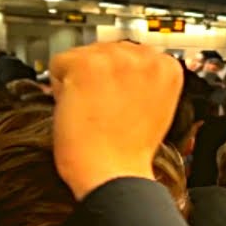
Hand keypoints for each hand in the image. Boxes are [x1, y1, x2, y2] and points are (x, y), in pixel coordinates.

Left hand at [50, 41, 183, 198]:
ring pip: (81, 56)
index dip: (118, 79)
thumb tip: (123, 71)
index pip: (131, 53)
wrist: (115, 175)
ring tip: (94, 111)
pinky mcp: (87, 65)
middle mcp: (145, 57)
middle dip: (99, 77)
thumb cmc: (130, 154)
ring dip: (79, 82)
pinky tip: (78, 110)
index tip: (119, 98)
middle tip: (104, 110)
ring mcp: (115, 59)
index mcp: (167, 67)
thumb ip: (144, 82)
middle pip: (105, 50)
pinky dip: (60, 89)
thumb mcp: (155, 108)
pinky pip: (58, 64)